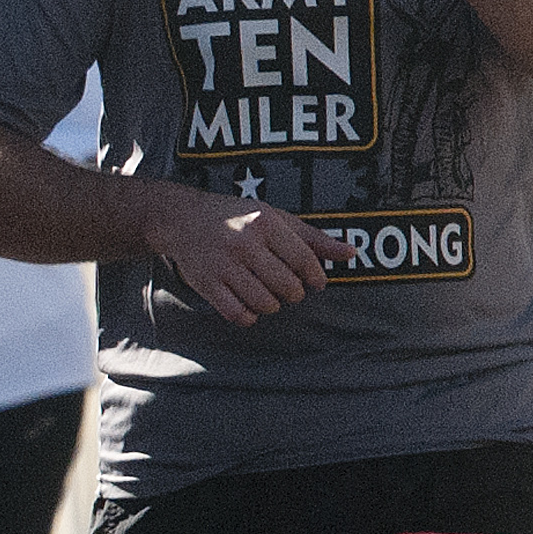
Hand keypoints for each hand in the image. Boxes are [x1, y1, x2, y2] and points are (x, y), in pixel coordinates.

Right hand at [150, 177, 331, 325]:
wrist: (181, 219)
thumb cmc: (236, 217)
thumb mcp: (275, 218)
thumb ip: (312, 237)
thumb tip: (351, 253)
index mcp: (264, 223)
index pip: (304, 260)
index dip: (316, 277)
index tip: (316, 282)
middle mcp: (243, 243)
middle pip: (286, 286)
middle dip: (294, 293)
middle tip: (289, 288)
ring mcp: (222, 265)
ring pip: (264, 303)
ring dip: (273, 305)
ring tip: (270, 295)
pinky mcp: (206, 284)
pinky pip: (237, 313)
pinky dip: (249, 316)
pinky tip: (250, 306)